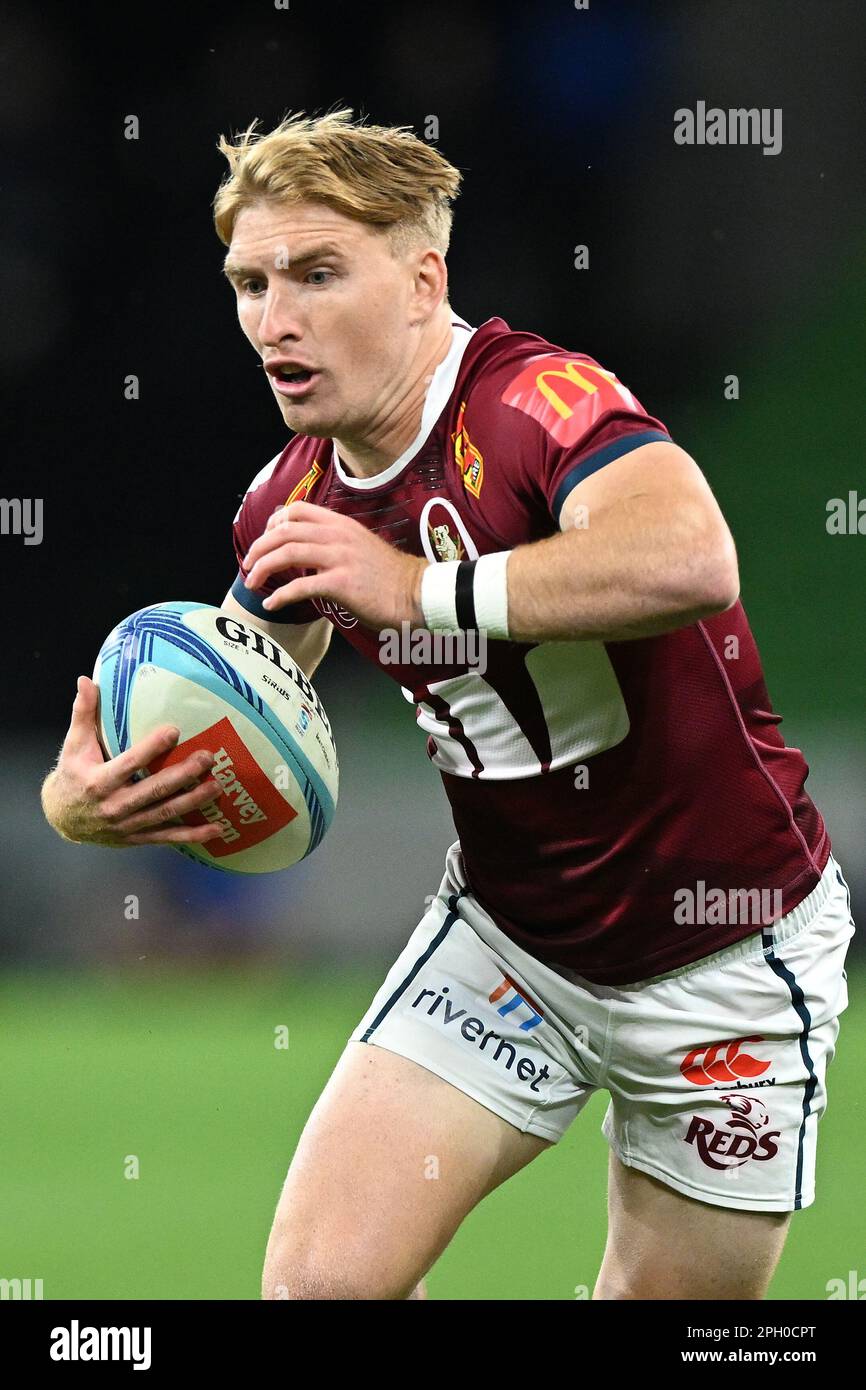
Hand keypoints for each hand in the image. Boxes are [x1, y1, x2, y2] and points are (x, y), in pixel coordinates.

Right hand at [41, 676, 225, 846]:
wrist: (61, 818)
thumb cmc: (73, 775)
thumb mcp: (74, 744)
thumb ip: (83, 713)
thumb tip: (85, 680)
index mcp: (99, 781)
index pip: (129, 763)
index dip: (151, 748)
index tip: (174, 730)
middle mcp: (115, 805)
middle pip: (153, 790)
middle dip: (182, 775)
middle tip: (207, 758)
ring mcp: (128, 825)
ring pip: (165, 813)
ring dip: (193, 801)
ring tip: (217, 786)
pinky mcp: (137, 838)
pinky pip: (167, 837)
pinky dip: (192, 835)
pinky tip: (217, 829)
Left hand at [243, 501, 427, 629]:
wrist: (418, 592)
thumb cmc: (390, 577)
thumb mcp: (360, 547)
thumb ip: (335, 543)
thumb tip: (308, 552)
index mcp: (341, 524)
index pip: (296, 510)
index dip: (273, 523)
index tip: (265, 541)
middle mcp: (338, 535)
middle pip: (284, 530)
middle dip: (259, 548)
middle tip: (248, 566)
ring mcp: (340, 558)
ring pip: (287, 553)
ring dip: (263, 568)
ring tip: (252, 583)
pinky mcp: (342, 584)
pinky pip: (301, 586)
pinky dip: (281, 595)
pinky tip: (272, 604)